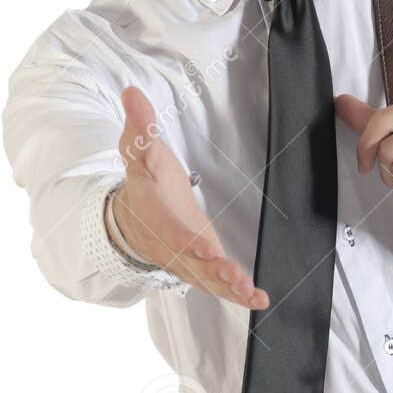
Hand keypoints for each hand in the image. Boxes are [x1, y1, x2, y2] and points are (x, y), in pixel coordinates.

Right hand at [113, 88, 267, 309]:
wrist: (134, 217)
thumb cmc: (144, 181)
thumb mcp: (139, 150)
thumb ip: (140, 126)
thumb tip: (132, 93)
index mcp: (154, 214)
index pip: (169, 229)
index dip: (186, 241)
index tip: (207, 248)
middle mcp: (169, 243)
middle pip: (190, 260)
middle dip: (212, 270)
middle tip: (234, 275)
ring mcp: (185, 260)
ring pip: (205, 278)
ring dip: (228, 287)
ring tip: (250, 292)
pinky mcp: (201, 268)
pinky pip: (218, 286)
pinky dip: (238, 295)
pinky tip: (260, 299)